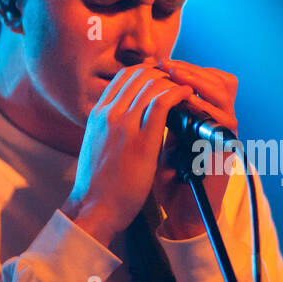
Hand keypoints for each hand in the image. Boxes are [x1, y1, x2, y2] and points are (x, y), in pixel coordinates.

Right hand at [61, 62, 193, 243]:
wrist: (94, 208)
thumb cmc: (100, 182)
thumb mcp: (100, 144)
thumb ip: (113, 127)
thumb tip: (133, 117)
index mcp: (98, 113)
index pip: (125, 76)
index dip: (149, 73)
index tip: (164, 81)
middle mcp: (108, 113)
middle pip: (140, 74)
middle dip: (164, 75)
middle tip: (180, 84)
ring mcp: (123, 125)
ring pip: (152, 84)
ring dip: (174, 83)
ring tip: (188, 92)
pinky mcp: (141, 140)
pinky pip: (162, 103)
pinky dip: (178, 94)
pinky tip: (187, 98)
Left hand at [151, 58, 238, 239]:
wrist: (179, 212)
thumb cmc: (166, 178)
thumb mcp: (158, 139)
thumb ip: (158, 114)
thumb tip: (141, 85)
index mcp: (204, 117)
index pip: (206, 79)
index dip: (186, 68)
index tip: (160, 62)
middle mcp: (219, 122)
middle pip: (222, 80)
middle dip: (193, 70)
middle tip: (168, 66)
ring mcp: (225, 135)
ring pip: (227, 94)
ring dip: (201, 82)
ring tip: (176, 77)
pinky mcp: (227, 150)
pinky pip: (226, 120)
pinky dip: (208, 107)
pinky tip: (186, 101)